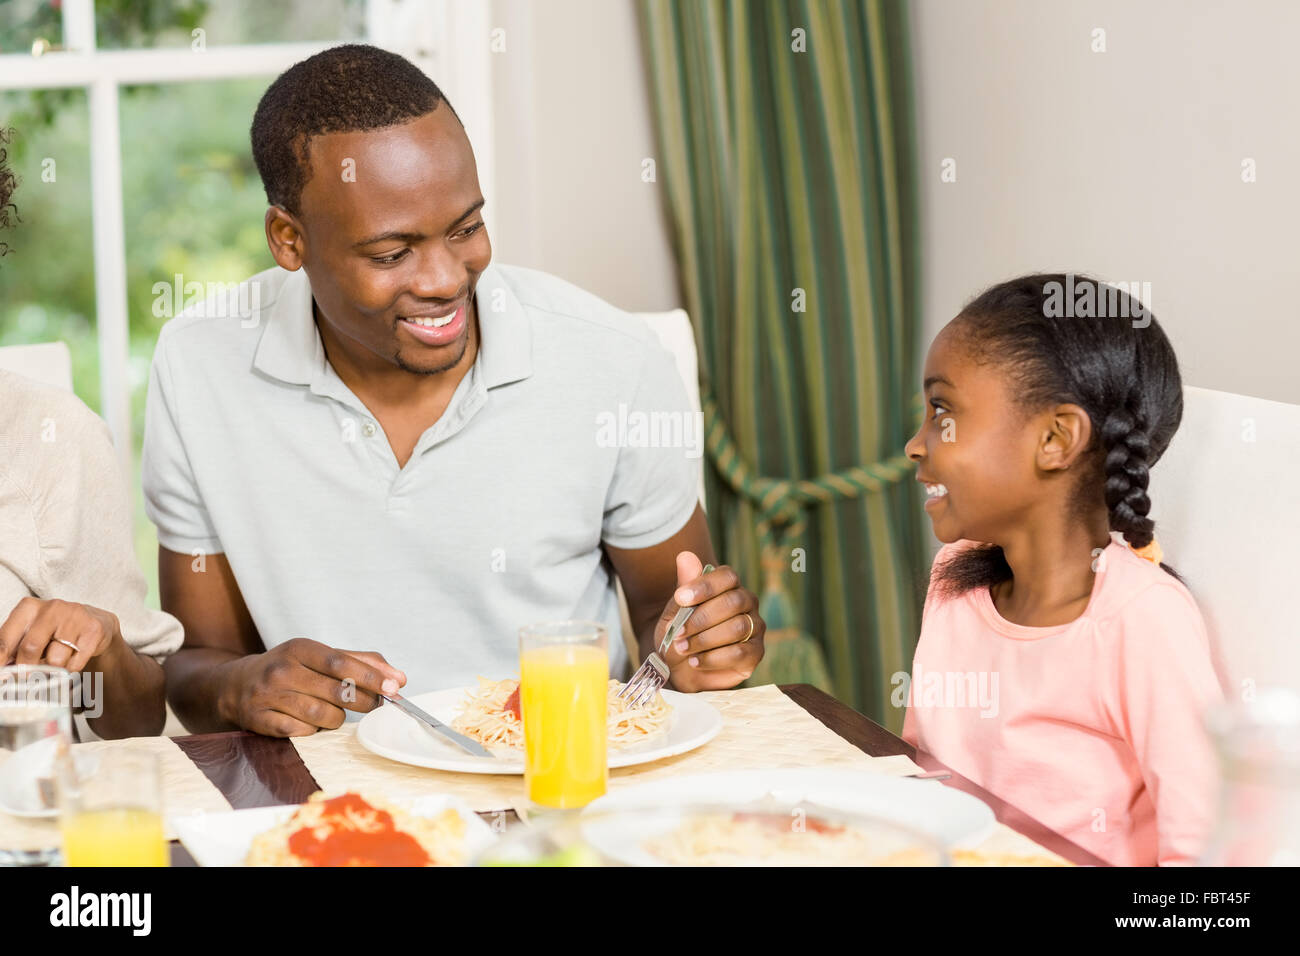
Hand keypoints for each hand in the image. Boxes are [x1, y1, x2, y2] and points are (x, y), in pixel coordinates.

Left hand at [0, 597, 119, 671]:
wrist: (93, 621)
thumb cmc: (54, 629)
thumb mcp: (30, 631)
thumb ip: (14, 647)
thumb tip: (4, 670)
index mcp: (29, 607)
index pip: (5, 638)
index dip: (1, 660)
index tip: (2, 676)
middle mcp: (52, 608)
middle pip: (30, 648)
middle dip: (26, 670)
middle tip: (27, 679)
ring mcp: (75, 617)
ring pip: (55, 660)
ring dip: (53, 670)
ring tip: (55, 664)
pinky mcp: (93, 630)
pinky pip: (75, 663)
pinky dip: (70, 669)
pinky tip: (72, 659)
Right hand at [222, 638, 406, 736]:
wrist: (238, 685)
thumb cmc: (291, 669)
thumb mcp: (321, 656)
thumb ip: (361, 662)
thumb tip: (398, 678)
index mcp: (300, 648)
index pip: (341, 663)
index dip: (371, 677)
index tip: (394, 687)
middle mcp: (282, 670)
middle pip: (337, 692)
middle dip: (364, 701)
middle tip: (374, 704)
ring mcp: (269, 696)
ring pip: (323, 715)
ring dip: (336, 718)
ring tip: (332, 710)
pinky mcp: (260, 721)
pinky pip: (302, 732)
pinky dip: (313, 730)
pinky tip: (308, 720)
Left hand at [655, 552, 763, 691]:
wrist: (680, 668)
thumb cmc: (680, 633)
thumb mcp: (675, 610)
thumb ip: (684, 585)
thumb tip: (685, 556)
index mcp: (729, 586)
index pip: (727, 576)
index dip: (705, 586)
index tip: (680, 598)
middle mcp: (747, 603)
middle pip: (733, 602)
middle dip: (701, 619)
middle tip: (677, 633)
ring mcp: (755, 628)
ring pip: (737, 628)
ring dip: (705, 640)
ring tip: (683, 648)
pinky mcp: (756, 653)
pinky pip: (740, 653)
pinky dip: (713, 658)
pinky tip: (695, 661)